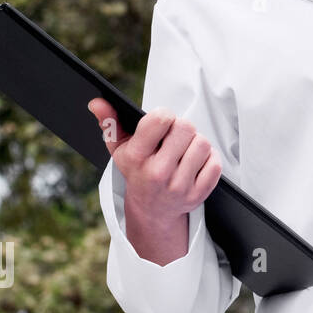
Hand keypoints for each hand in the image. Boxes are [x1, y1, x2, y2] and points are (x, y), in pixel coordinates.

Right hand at [88, 98, 221, 225]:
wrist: (151, 210)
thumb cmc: (137, 170)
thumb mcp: (119, 148)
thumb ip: (109, 122)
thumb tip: (97, 102)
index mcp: (136, 157)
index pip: (160, 119)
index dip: (164, 115)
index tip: (162, 122)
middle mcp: (157, 173)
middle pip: (186, 128)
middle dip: (182, 128)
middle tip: (174, 137)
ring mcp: (178, 186)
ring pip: (203, 144)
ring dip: (196, 143)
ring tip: (184, 150)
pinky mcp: (197, 195)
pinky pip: (214, 163)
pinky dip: (209, 159)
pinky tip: (195, 163)